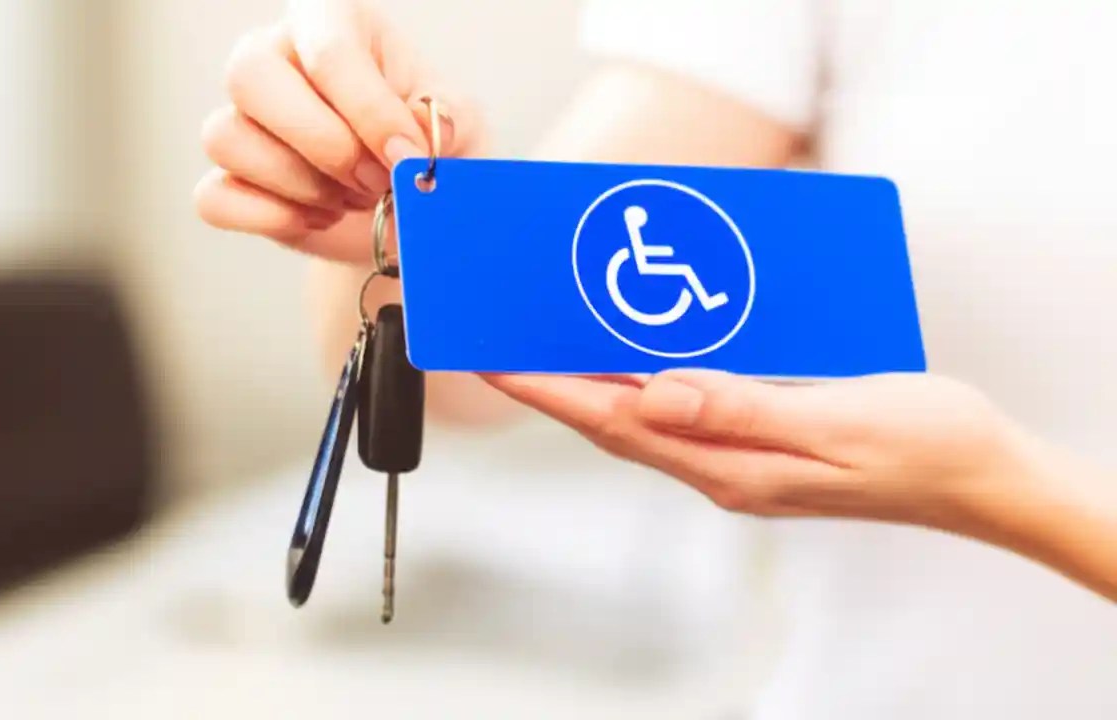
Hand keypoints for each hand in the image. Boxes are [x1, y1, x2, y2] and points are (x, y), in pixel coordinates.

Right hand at [194, 0, 483, 263]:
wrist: (410, 209)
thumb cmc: (431, 149)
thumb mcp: (459, 125)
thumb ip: (446, 118)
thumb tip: (414, 130)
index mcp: (331, 21)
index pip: (329, 51)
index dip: (369, 113)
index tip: (407, 156)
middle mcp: (275, 57)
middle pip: (250, 78)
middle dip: (325, 146)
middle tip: (375, 180)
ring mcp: (243, 117)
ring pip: (227, 139)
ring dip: (303, 185)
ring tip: (351, 197)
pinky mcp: (230, 178)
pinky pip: (215, 197)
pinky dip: (272, 217)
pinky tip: (319, 217)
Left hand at [485, 370, 1044, 534]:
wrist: (983, 477)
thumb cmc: (921, 447)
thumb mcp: (835, 422)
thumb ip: (742, 408)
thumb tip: (655, 393)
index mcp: (732, 467)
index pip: (616, 423)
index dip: (547, 391)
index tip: (491, 360)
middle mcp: (724, 468)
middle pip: (615, 421)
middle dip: (550, 383)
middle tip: (497, 341)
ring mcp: (740, 459)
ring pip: (646, 415)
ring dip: (592, 380)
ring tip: (546, 339)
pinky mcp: (761, 442)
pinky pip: (686, 408)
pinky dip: (648, 380)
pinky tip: (642, 353)